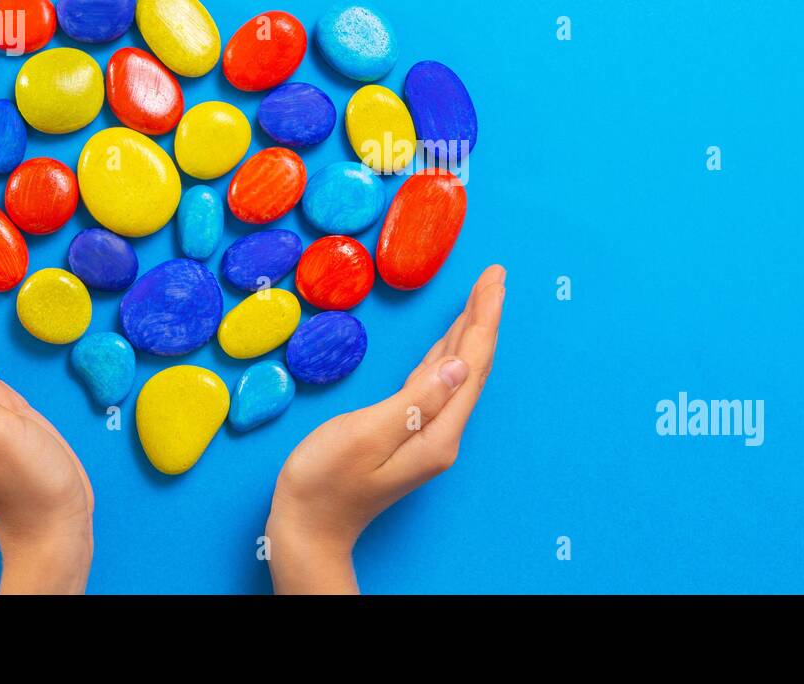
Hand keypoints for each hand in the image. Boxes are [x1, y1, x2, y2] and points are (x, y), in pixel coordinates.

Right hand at [265, 264, 505, 592]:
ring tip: (482, 295)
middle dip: (484, 316)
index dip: (484, 317)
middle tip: (496, 274)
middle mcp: (441, 432)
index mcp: (437, 432)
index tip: (495, 279)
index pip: (471, 363)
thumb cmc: (324, 483)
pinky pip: (437, 381)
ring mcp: (427, 433)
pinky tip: (449, 338)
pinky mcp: (408, 430)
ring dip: (469, 330)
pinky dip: (447, 351)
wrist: (307, 528)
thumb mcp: (366, 436)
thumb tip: (456, 365)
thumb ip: (415, 400)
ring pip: (457, 370)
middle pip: (472, 364)